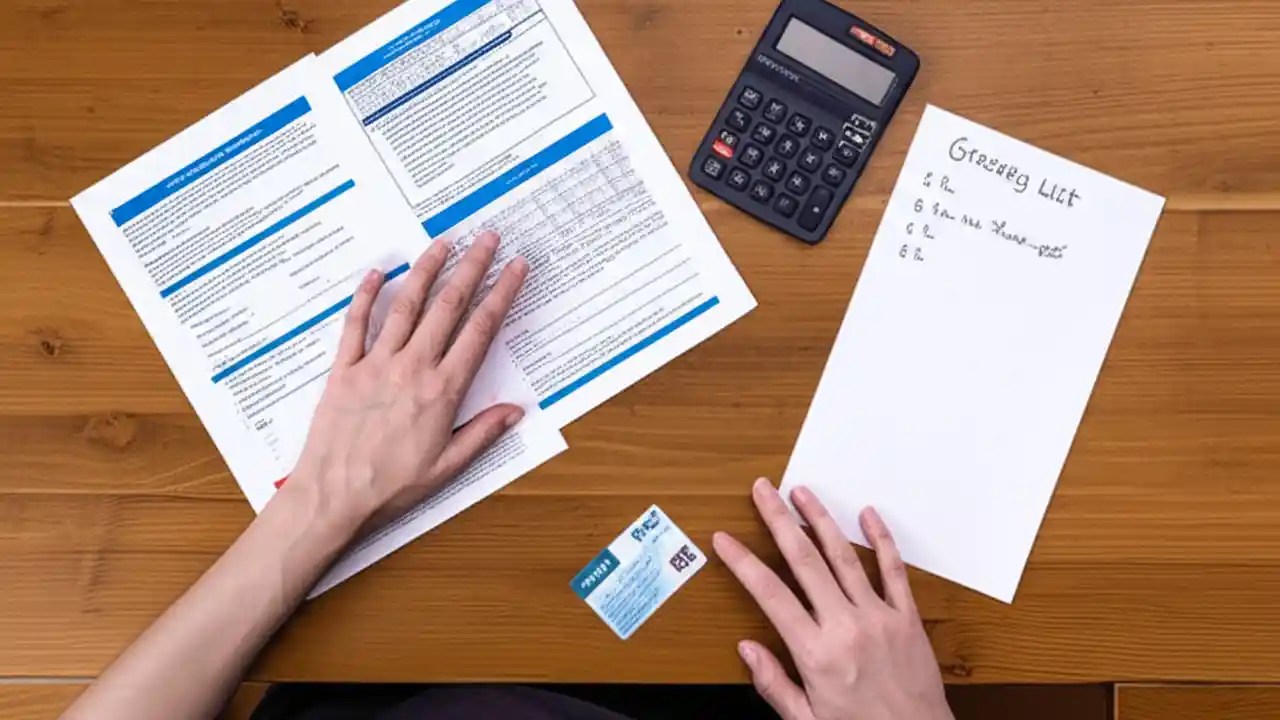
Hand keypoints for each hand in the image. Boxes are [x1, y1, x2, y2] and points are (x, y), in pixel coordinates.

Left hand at [287, 231, 527, 537]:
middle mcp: (412, 368)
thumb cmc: (391, 486)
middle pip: (448, 306)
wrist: (334, 496)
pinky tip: (376, 273)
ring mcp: (376, 364)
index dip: (501, 294)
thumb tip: (515, 410)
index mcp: (443, 391)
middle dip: (472, 268)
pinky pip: (356, 324)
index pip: (480, 331)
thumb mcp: (448, 466)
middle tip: (487, 238)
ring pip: (406, 305)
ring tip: (443, 242)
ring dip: (427, 269)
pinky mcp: (344, 369)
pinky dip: (365, 296)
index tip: (515, 268)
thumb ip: (482, 432)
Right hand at [714, 479, 952, 719]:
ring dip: (821, 520)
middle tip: (763, 491)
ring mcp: (879, 618)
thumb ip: (774, 684)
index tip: (725, 540)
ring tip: (802, 493)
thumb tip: (746, 649)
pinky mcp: (907, 619)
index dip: (743, 562)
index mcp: (816, 654)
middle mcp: (846, 627)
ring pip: (844, 556)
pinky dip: (881, 540)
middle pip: (804, 561)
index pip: (770, 595)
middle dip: (779, 521)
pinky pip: (893, 570)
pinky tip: (868, 515)